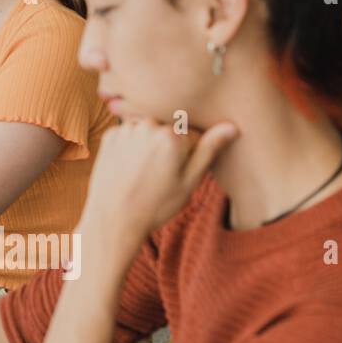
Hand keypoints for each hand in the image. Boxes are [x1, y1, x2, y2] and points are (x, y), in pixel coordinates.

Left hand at [84, 118, 238, 238]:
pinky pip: (130, 135)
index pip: (193, 134)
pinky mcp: (110, 135)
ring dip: (150, 145)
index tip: (178, 172)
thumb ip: (209, 149)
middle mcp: (148, 125)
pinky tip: (130, 167)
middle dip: (170, 147)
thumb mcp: (190, 181)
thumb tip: (231, 126)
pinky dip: (132, 146)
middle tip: (160, 174)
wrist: (113, 218)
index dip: (190, 155)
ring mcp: (126, 128)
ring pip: (149, 131)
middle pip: (170, 129)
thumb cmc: (156, 203)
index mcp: (172, 135)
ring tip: (144, 172)